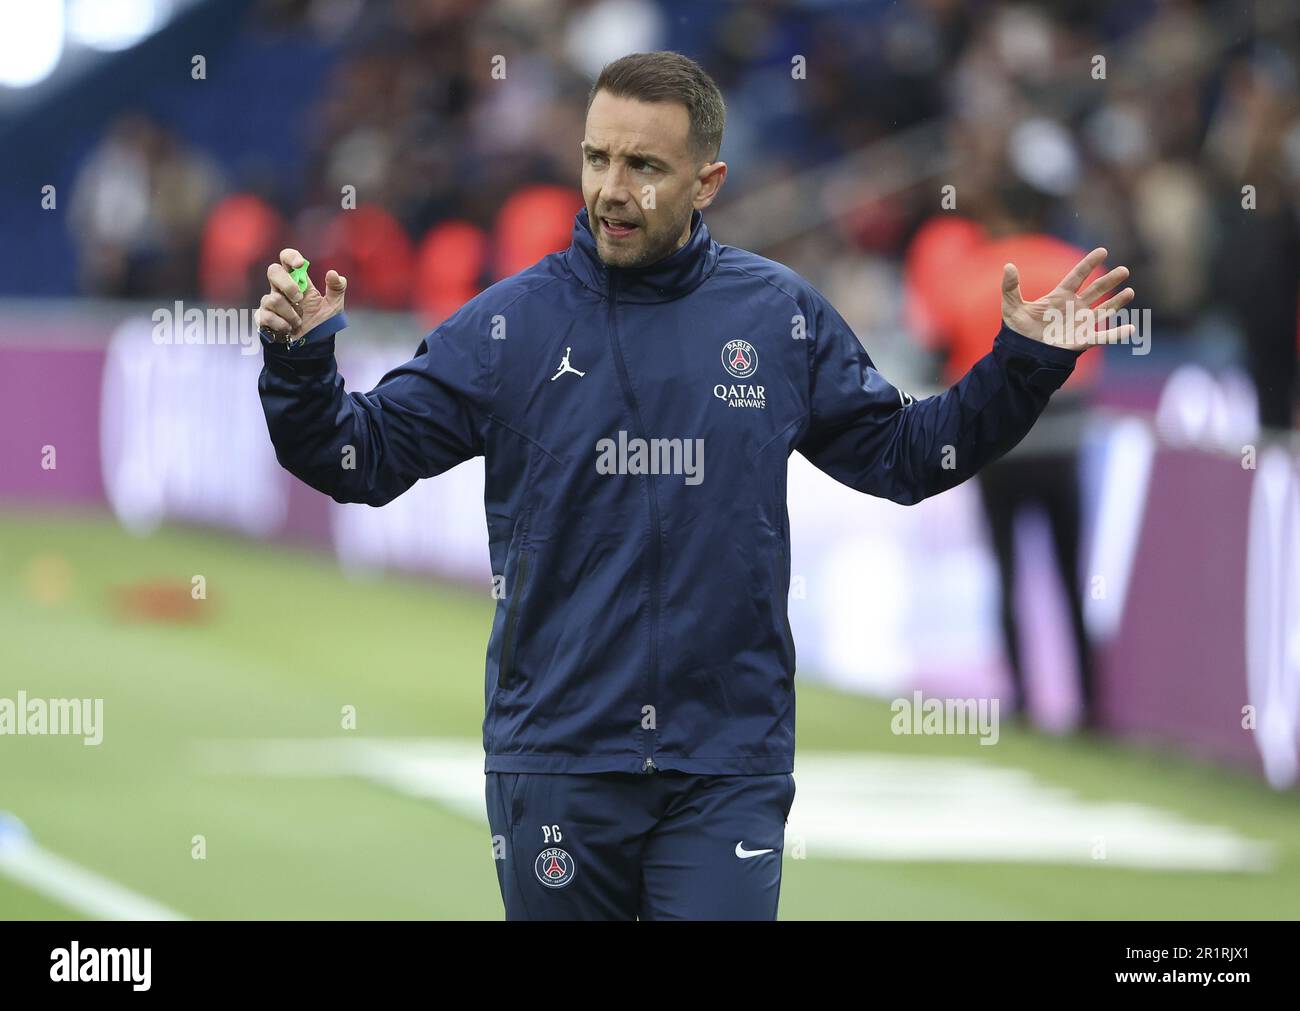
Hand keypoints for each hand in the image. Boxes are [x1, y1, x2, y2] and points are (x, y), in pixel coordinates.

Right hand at [255, 247, 346, 340]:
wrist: (312, 346)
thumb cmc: (320, 323)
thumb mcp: (334, 306)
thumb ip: (336, 289)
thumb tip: (334, 274)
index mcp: (297, 281)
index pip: (286, 259)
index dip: (290, 256)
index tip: (300, 265)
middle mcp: (281, 289)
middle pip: (273, 271)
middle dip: (287, 284)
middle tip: (299, 298)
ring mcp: (271, 303)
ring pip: (272, 298)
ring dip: (289, 313)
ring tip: (298, 322)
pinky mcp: (264, 317)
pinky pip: (266, 316)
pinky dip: (281, 324)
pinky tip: (289, 328)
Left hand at [1001, 247, 1135, 351]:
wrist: (1021, 353)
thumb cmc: (1018, 330)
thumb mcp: (1011, 306)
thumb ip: (1010, 286)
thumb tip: (1008, 266)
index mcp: (1060, 296)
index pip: (1077, 276)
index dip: (1089, 264)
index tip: (1102, 251)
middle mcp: (1074, 307)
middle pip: (1096, 290)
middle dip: (1109, 280)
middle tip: (1124, 271)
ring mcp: (1080, 323)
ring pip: (1104, 310)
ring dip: (1117, 302)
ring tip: (1129, 291)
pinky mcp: (1082, 340)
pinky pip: (1103, 336)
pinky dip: (1116, 334)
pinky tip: (1130, 328)